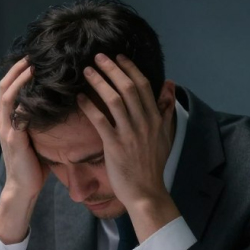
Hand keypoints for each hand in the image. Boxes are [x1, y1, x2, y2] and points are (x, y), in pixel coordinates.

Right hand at [0, 57, 48, 242]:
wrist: (23, 188)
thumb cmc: (34, 164)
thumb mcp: (37, 137)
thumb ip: (42, 121)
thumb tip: (62, 105)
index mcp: (7, 118)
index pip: (9, 86)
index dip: (18, 70)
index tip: (33, 56)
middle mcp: (2, 120)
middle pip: (4, 84)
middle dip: (18, 68)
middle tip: (33, 54)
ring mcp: (5, 128)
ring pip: (8, 95)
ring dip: (20, 79)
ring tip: (34, 66)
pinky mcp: (13, 138)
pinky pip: (17, 114)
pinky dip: (25, 100)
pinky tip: (39, 91)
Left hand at [76, 53, 179, 241]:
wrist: (146, 192)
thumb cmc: (152, 164)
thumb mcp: (166, 134)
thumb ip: (166, 108)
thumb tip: (169, 83)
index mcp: (156, 118)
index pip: (144, 86)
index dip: (130, 68)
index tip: (118, 57)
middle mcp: (145, 122)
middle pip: (129, 87)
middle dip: (113, 69)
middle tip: (98, 57)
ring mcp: (130, 134)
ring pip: (115, 100)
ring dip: (100, 82)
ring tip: (88, 71)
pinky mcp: (115, 146)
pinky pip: (100, 121)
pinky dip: (90, 107)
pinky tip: (80, 98)